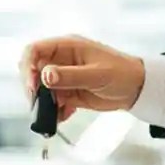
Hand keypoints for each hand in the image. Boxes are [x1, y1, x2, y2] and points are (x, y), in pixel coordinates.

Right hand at [20, 35, 145, 123]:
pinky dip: (54, 112)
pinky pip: (53, 103)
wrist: (137, 89)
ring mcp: (64, 77)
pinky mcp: (68, 93)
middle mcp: (61, 60)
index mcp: (67, 47)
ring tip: (51, 115)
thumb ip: (71, 76)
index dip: (28, 67)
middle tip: (38, 104)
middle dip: (32, 88)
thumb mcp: (97, 74)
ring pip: (41, 89)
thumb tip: (46, 75)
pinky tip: (62, 118)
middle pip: (33, 70)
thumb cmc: (122, 73)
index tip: (32, 86)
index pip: (35, 50)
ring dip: (42, 103)